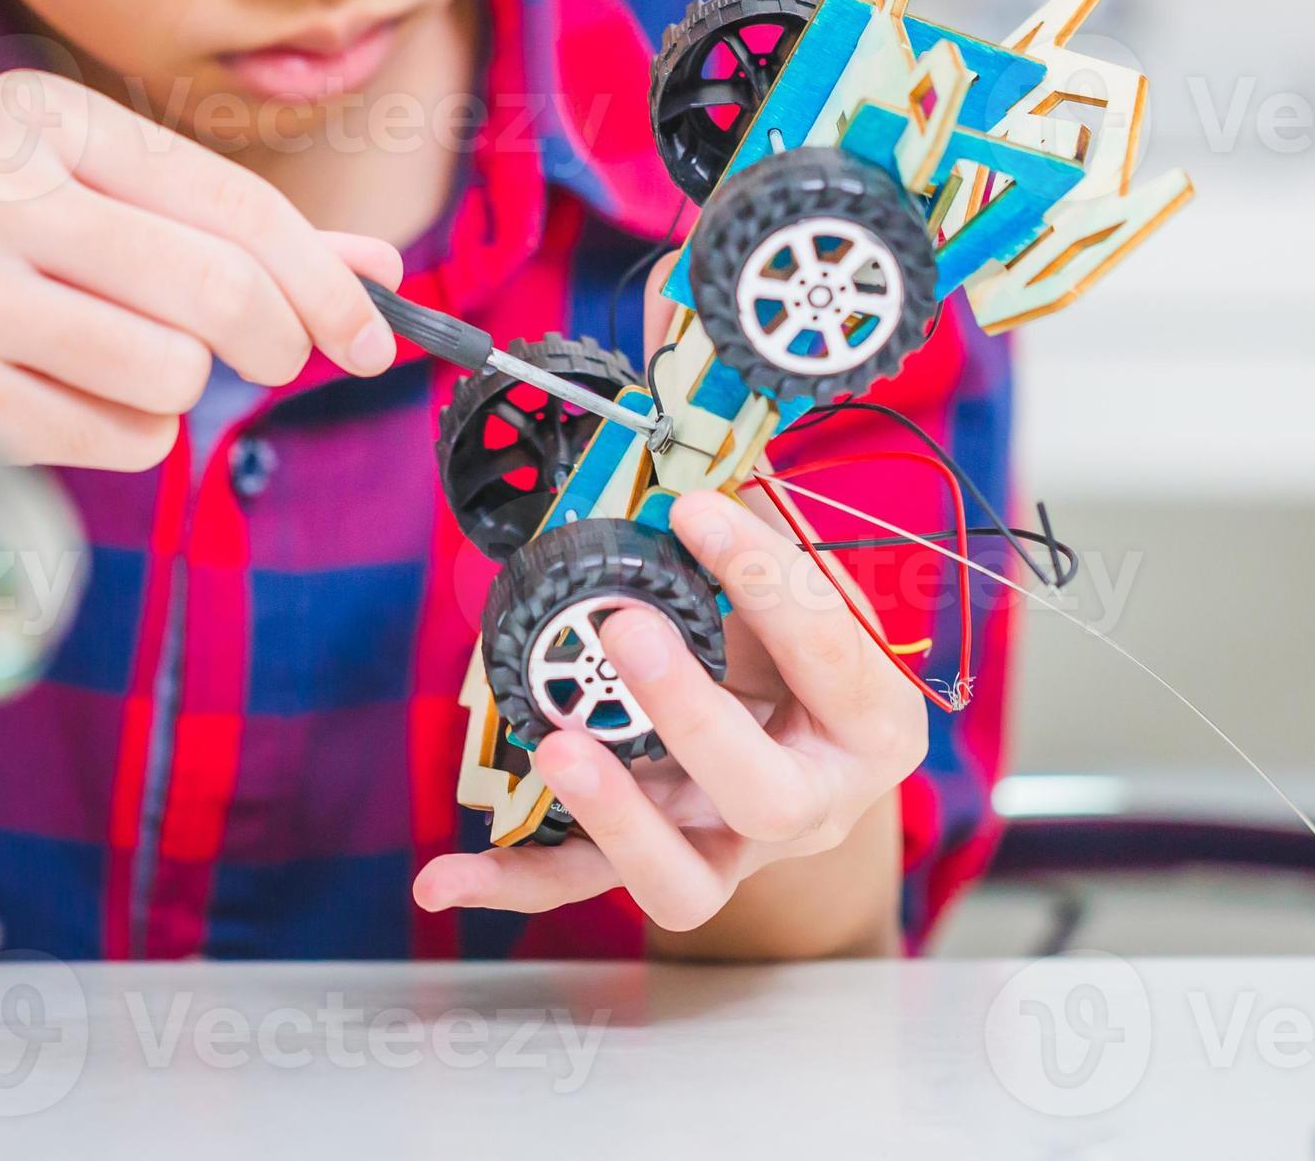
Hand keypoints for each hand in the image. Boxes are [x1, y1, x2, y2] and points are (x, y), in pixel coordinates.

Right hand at [0, 68, 401, 468]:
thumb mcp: (73, 189)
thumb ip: (225, 225)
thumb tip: (376, 272)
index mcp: (37, 114)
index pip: (233, 201)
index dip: (324, 278)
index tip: (376, 332)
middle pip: (219, 294)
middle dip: (278, 340)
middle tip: (280, 356)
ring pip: (173, 377)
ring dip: (174, 388)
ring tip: (103, 354)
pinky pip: (117, 440)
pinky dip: (118, 432)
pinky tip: (50, 393)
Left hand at [411, 486, 928, 940]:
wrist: (807, 752)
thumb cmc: (799, 655)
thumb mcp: (803, 591)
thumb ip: (759, 531)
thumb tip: (692, 427)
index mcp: (872, 720)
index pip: (829, 651)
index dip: (765, 575)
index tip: (694, 507)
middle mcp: (815, 805)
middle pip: (766, 793)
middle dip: (690, 711)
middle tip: (624, 628)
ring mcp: (735, 853)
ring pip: (682, 878)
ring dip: (614, 816)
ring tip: (554, 749)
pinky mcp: (664, 871)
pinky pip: (585, 886)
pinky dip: (515, 881)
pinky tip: (442, 875)